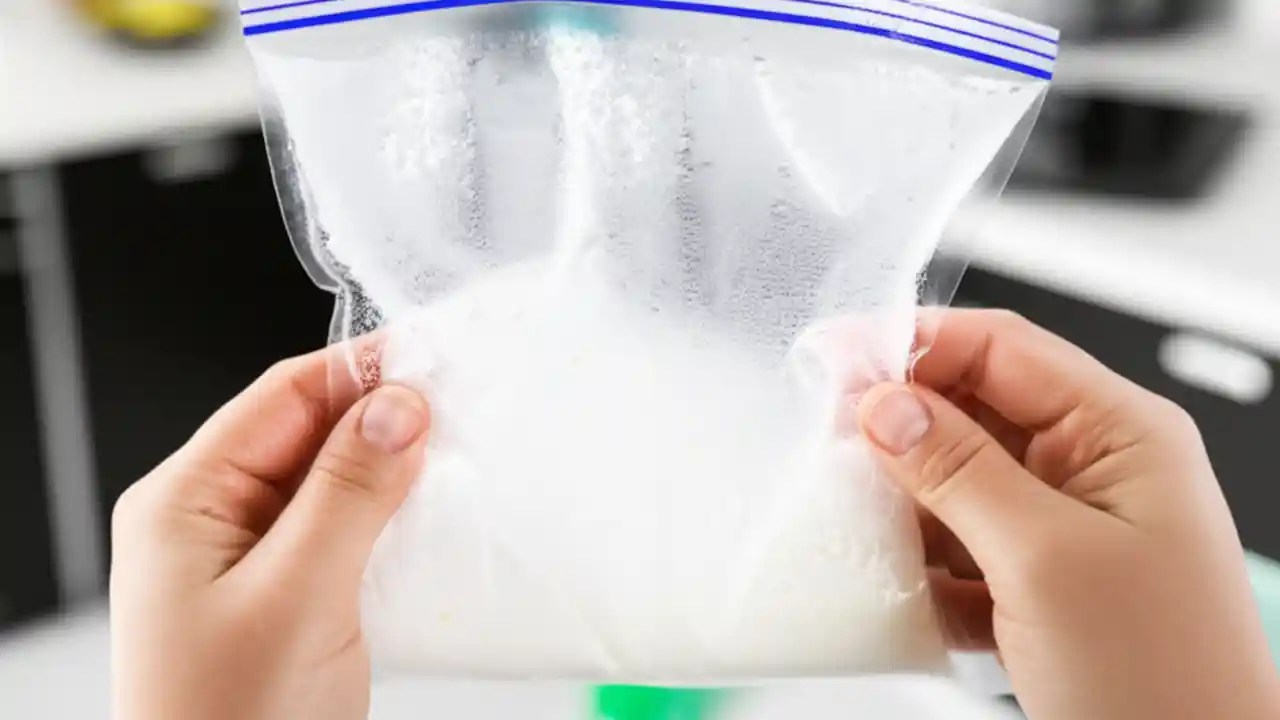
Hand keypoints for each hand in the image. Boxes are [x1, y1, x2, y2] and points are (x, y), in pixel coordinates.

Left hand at [110, 340, 429, 719]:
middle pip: (311, 434)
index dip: (361, 371)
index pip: (283, 397)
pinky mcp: (291, 593)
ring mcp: (252, 558)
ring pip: (336, 483)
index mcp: (185, 500)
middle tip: (468, 412)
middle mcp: (213, 519)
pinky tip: (437, 522)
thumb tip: (400, 404)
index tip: (438, 359)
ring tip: (463, 463)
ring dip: (396, 472)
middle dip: (387, 420)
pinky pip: (347, 532)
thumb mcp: (296, 597)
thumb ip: (348, 495)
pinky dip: (394, 521)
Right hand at [855, 310, 1279, 719]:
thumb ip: (960, 471)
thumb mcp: (1048, 561)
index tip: (834, 357)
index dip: (912, 342)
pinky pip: (954, 543)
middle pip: (969, 409)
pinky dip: (915, 558)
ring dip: (899, 498)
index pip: (1000, 348)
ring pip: (953, 478)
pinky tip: (894, 582)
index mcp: (1120, 434)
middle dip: (897, 425)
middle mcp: (1091, 469)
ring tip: (854, 520)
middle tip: (827, 443)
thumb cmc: (1166, 682)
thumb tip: (885, 405)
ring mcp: (1060, 527)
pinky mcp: (1032, 583)